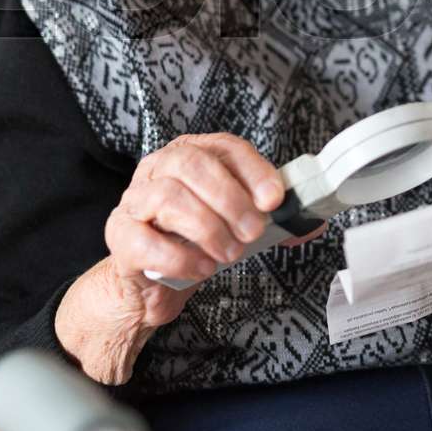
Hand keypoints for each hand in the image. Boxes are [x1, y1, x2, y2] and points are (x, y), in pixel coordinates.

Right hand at [57, 132, 318, 382]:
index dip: (253, 171)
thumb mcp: (235, 223)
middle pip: (192, 166)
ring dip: (208, 228)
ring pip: (169, 197)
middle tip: (253, 232)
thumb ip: (270, 219)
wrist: (152, 283)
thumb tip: (311, 222)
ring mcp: (135, 201)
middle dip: (230, 199)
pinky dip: (180, 257)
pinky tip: (201, 268)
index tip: (275, 200)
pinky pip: (146, 241)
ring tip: (229, 254)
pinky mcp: (121, 237)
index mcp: (191, 154)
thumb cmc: (196, 241)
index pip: (225, 147)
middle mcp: (159, 169)